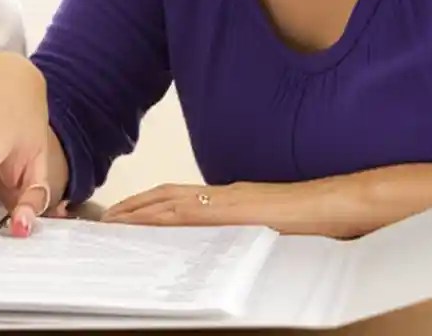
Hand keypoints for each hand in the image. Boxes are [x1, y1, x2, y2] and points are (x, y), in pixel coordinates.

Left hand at [102, 180, 367, 237]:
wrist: (326, 206)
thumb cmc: (301, 216)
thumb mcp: (259, 221)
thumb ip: (234, 224)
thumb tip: (215, 236)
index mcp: (223, 196)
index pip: (174, 197)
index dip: (146, 203)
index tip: (123, 213)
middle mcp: (217, 194)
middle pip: (164, 196)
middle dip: (133, 206)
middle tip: (105, 218)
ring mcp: (222, 200)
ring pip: (169, 202)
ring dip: (138, 211)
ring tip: (113, 222)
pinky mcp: (228, 210)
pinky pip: (187, 213)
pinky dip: (162, 217)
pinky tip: (145, 225)